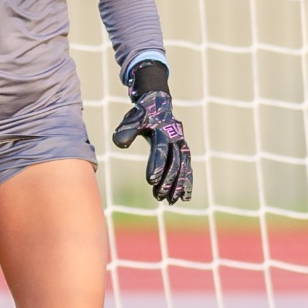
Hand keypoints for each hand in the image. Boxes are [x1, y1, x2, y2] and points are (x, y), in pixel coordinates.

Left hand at [112, 89, 192, 203]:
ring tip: (171, 201)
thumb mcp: (132, 120)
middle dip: (167, 180)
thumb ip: (126, 131)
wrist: (158, 106)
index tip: (150, 181)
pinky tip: (184, 197)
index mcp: (163, 131)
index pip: (160, 151)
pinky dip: (187, 182)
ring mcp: (181, 145)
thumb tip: (120, 144)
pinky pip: (188, 168)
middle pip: (174, 163)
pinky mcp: (184, 151)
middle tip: (158, 196)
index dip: (156, 165)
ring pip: (183, 168)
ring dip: (178, 185)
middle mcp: (176, 139)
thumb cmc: (142, 115)